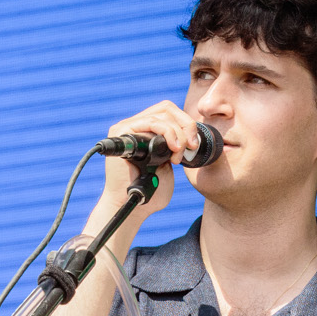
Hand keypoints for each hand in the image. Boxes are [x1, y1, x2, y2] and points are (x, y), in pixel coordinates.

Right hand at [84, 101, 198, 245]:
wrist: (133, 206)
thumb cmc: (150, 192)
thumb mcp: (167, 164)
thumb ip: (173, 147)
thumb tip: (187, 134)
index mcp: (146, 132)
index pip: (169, 113)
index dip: (186, 124)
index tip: (194, 145)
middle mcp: (135, 126)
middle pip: (167, 109)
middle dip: (186, 126)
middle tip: (191, 147)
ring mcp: (127, 127)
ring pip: (162, 114)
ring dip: (178, 133)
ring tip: (179, 153)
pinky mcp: (121, 132)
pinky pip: (151, 122)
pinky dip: (168, 132)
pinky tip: (172, 149)